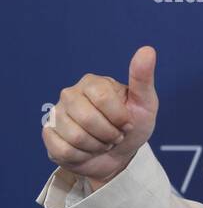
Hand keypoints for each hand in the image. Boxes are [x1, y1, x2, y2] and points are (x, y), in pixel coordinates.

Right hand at [43, 45, 158, 188]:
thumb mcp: (145, 103)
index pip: (102, 98)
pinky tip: (86, 151)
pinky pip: (64, 151)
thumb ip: (143, 78)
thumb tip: (147, 50)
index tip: (128, 123)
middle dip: (109, 134)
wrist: (120, 154)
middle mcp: (70, 94)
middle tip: (115, 135)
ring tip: (102, 142)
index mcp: (92, 83)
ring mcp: (56, 114)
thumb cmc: (132, 125)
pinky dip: (82, 157)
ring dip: (97, 147)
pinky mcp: (49, 135)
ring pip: (75, 138)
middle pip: (87, 119)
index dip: (120, 117)